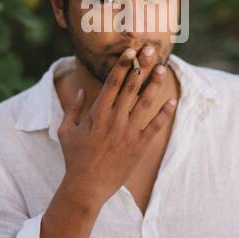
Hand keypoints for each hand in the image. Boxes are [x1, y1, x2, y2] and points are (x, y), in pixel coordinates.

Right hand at [57, 45, 176, 209]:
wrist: (86, 187)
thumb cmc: (74, 158)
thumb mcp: (66, 131)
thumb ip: (73, 109)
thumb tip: (82, 91)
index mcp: (97, 114)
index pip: (112, 83)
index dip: (122, 65)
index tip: (130, 52)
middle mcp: (114, 120)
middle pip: (131, 87)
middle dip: (141, 67)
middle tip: (151, 50)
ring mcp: (127, 133)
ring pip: (144, 103)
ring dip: (154, 85)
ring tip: (163, 69)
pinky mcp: (138, 147)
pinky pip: (154, 127)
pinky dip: (164, 114)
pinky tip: (172, 101)